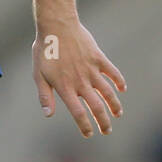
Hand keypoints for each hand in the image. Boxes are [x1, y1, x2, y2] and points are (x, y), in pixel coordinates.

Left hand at [33, 20, 125, 136]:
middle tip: (107, 131)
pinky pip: (113, 72)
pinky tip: (122, 89)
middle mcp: (80, 81)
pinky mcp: (98, 58)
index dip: (85, 125)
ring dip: (114, 105)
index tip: (88, 134)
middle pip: (97, 107)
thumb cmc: (44, 51)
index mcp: (65, 88)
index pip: (78, 113)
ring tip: (118, 114)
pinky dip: (119, 81)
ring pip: (108, 92)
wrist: (57, 26)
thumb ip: (45, 96)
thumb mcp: (39, 75)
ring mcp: (91, 70)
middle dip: (104, 122)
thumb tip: (48, 114)